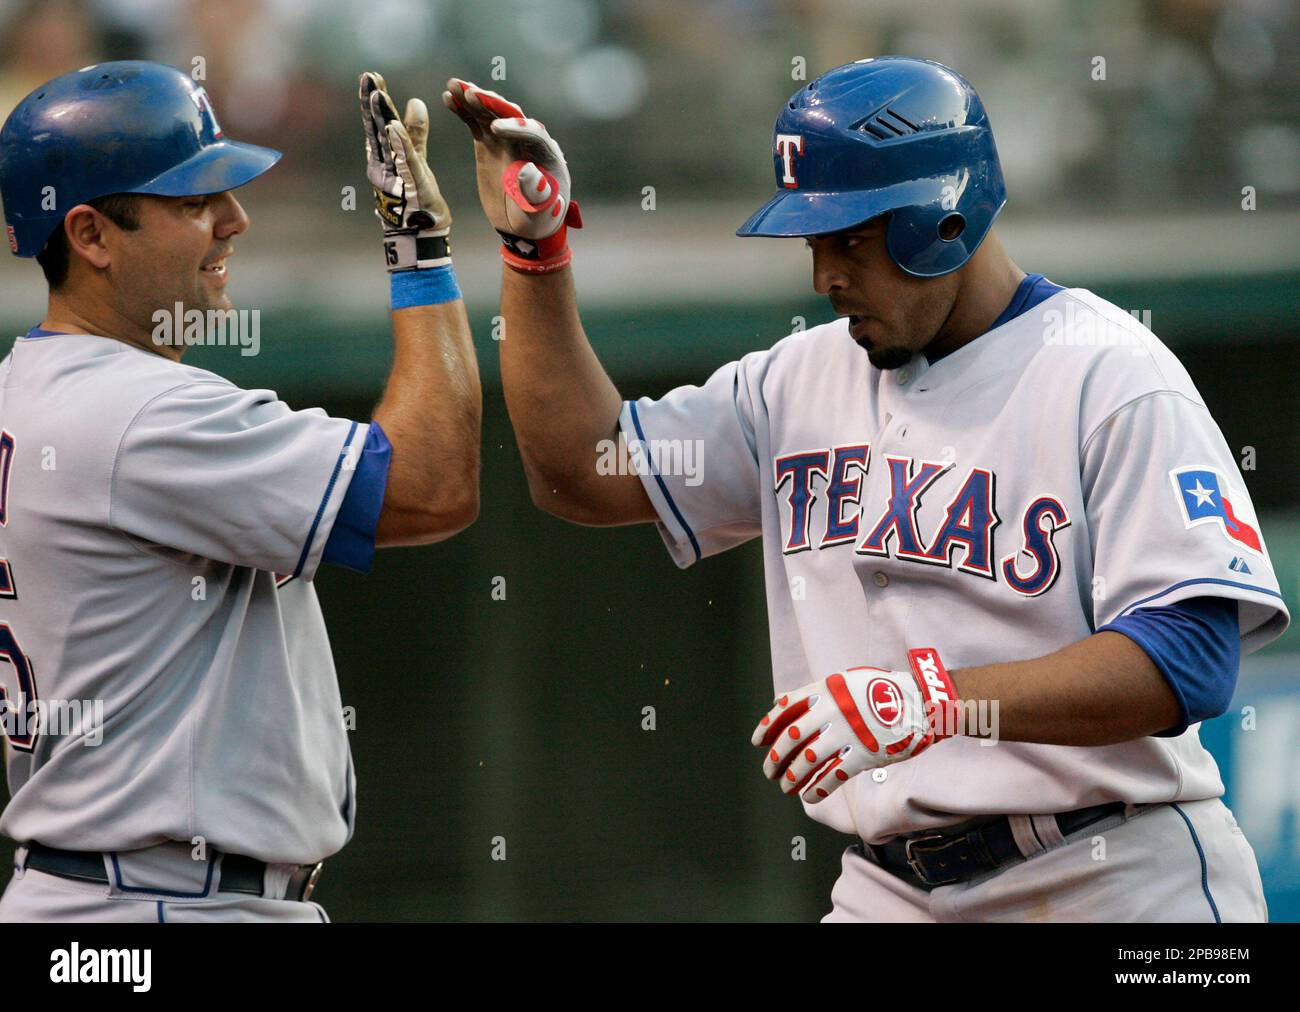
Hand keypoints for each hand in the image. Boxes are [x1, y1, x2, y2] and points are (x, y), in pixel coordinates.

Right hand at [359, 71, 451, 270]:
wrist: (421, 233)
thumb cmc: (416, 198)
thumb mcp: (416, 160)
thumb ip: (415, 134)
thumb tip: (415, 102)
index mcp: (384, 157)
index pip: (378, 123)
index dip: (374, 101)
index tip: (371, 77)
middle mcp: (383, 165)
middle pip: (377, 129)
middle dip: (372, 103)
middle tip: (368, 77)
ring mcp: (394, 176)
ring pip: (387, 143)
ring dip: (382, 118)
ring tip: (377, 94)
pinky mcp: (410, 186)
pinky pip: (404, 162)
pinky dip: (399, 145)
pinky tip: (394, 127)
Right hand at [442, 77, 581, 272]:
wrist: (523, 224)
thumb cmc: (537, 219)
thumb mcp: (539, 212)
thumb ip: (535, 193)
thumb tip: (525, 170)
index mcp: (547, 154)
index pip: (533, 134)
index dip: (515, 129)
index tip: (495, 129)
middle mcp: (528, 140)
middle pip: (511, 115)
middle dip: (492, 104)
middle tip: (472, 93)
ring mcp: (507, 138)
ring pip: (490, 113)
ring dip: (473, 98)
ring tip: (454, 86)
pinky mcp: (489, 141)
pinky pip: (475, 121)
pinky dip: (463, 110)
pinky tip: (447, 97)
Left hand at [751, 648, 959, 803]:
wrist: (920, 703)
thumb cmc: (880, 691)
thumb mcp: (845, 682)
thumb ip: (815, 694)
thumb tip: (781, 703)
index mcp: (825, 690)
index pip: (785, 708)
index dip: (767, 726)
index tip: (758, 742)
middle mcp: (832, 710)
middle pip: (791, 738)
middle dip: (775, 758)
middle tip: (769, 770)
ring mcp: (847, 733)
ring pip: (808, 760)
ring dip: (792, 776)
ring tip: (785, 786)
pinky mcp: (863, 754)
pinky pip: (833, 776)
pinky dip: (817, 788)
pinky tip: (808, 795)